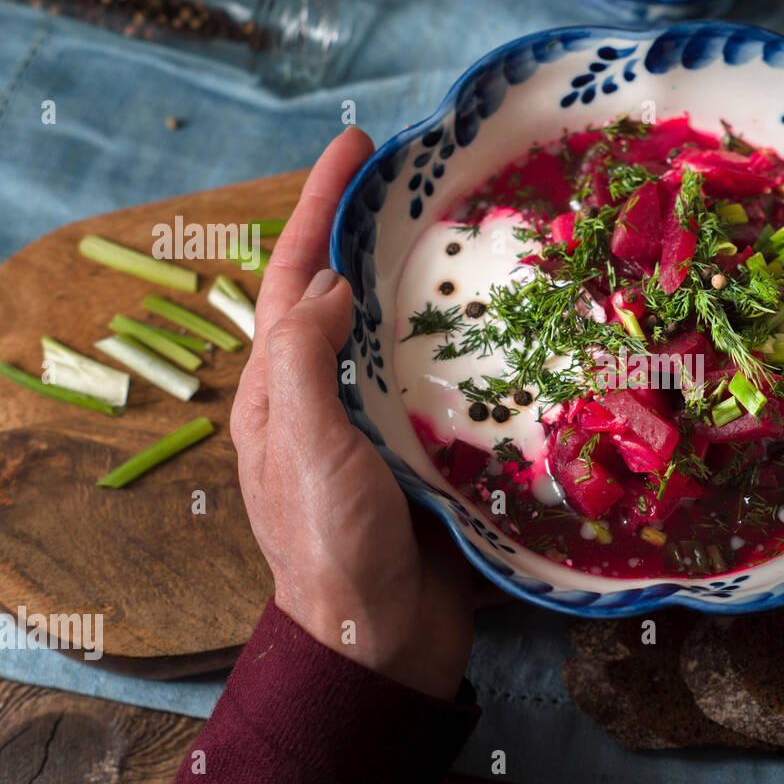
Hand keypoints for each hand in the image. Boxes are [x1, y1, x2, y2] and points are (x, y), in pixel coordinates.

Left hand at [230, 127, 474, 699]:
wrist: (380, 635)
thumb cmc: (330, 544)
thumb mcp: (301, 445)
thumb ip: (307, 361)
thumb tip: (330, 283)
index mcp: (280, 390)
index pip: (294, 277)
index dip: (318, 207)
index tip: (353, 148)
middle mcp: (326, 396)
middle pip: (347, 293)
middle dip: (374, 231)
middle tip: (420, 180)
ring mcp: (377, 423)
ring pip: (399, 333)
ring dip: (426, 282)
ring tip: (467, 236)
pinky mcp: (426, 449)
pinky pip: (443, 380)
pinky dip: (467, 345)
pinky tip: (502, 325)